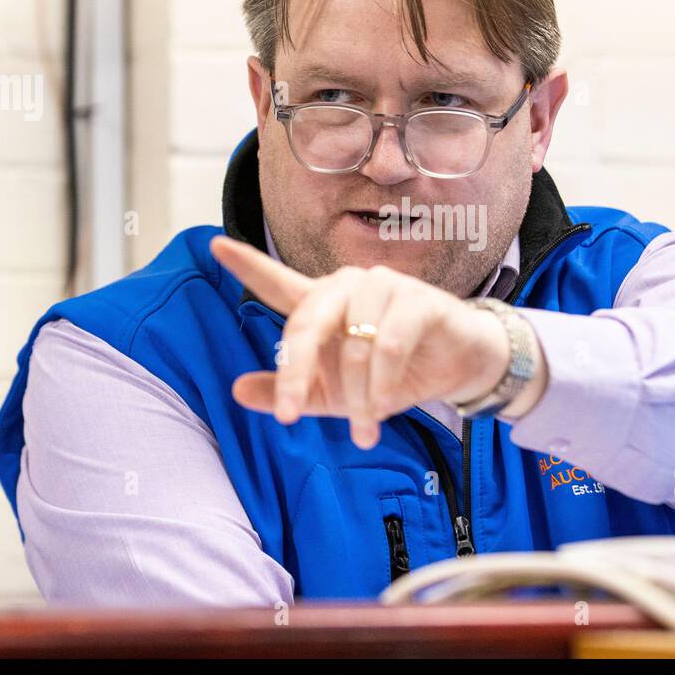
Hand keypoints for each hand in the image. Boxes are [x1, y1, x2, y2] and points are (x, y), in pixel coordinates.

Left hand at [210, 236, 531, 448]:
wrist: (458, 371)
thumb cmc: (392, 375)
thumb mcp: (334, 393)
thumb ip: (289, 389)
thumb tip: (235, 391)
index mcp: (324, 304)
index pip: (279, 283)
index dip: (248, 265)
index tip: (215, 247)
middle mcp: (349, 287)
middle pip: (305, 322)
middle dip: (295, 373)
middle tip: (289, 416)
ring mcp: (386, 288)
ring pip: (353, 344)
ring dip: (356, 394)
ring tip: (364, 428)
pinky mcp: (420, 301)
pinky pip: (389, 345)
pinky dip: (383, 382)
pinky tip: (384, 406)